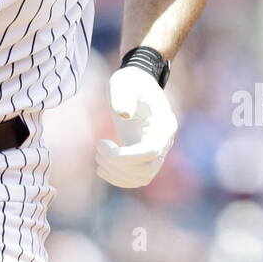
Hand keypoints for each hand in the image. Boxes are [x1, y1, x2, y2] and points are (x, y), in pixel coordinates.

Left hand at [95, 66, 176, 188]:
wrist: (136, 84)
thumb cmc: (130, 82)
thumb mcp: (125, 82)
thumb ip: (124, 95)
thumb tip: (123, 114)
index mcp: (164, 123)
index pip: (152, 151)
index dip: (128, 157)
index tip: (105, 149)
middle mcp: (164, 141)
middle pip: (147, 169)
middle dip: (119, 165)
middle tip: (99, 150)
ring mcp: (156, 151)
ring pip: (142, 177)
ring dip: (117, 174)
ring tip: (98, 156)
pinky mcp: (144, 157)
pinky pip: (137, 178)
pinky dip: (119, 179)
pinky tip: (102, 169)